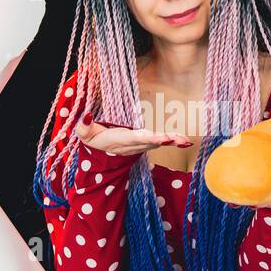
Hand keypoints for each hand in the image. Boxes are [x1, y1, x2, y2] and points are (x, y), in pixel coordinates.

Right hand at [75, 112, 191, 154]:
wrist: (100, 155)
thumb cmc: (93, 140)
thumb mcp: (85, 134)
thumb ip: (84, 126)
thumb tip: (86, 115)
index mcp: (119, 141)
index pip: (135, 138)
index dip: (147, 138)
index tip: (160, 138)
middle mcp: (132, 145)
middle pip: (150, 142)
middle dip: (164, 140)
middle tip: (178, 139)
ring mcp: (140, 146)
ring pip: (157, 142)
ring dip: (172, 141)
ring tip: (185, 140)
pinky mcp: (145, 143)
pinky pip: (160, 142)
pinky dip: (173, 141)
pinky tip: (186, 141)